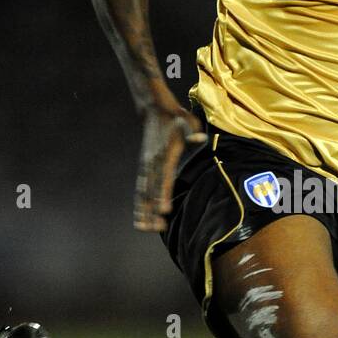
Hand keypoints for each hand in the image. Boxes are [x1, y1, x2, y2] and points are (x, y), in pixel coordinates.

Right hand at [134, 108, 206, 231]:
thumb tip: (198, 138)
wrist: (155, 109)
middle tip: (156, 228)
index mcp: (165, 155)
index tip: (164, 210)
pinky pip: (140, 188)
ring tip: (144, 228)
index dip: (163, 195)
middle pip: (150, 190)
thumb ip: (192, 132)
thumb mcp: (187, 122)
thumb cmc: (176, 118)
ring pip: (142, 192)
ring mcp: (146, 165)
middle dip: (152, 210)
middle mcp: (153, 163)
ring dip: (143, 210)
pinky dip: (139, 203)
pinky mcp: (144, 166)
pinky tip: (140, 217)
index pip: (164, 179)